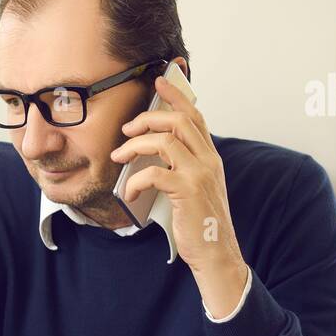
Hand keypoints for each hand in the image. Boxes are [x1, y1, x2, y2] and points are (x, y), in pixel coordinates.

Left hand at [111, 74, 249, 317]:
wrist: (215, 254)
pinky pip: (154, 173)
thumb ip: (181, 167)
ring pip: (164, 141)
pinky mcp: (187, 192)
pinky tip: (128, 193)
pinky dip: (135, 180)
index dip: (176, 96)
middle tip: (127, 129)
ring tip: (119, 158)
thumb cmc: (199, 223)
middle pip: (178, 121)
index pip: (194, 116)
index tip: (158, 82)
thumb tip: (152, 152)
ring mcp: (200, 175)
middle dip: (148, 118)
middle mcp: (208, 161)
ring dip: (135, 146)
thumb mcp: (193, 188)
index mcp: (210, 157)